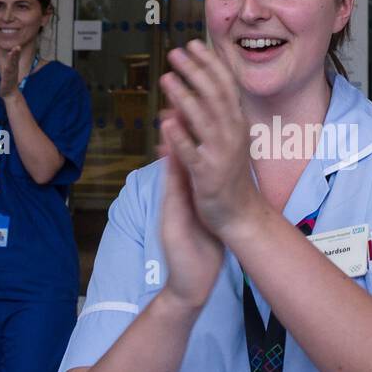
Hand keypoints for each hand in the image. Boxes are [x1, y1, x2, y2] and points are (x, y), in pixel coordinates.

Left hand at [0, 43, 20, 97]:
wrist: (9, 94)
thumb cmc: (9, 82)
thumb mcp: (10, 71)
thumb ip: (11, 63)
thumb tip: (11, 55)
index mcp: (14, 68)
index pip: (15, 59)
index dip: (16, 52)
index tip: (18, 46)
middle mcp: (13, 70)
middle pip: (15, 61)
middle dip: (16, 54)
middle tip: (18, 47)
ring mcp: (10, 75)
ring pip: (12, 66)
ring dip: (12, 61)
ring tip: (13, 55)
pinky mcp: (7, 80)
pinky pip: (7, 74)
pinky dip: (8, 69)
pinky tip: (7, 66)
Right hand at [157, 111, 224, 309]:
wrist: (191, 277)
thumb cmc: (198, 245)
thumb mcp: (200, 214)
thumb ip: (198, 192)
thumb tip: (204, 176)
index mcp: (189, 187)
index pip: (192, 152)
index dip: (195, 129)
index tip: (201, 106)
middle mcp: (180, 189)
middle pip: (180, 149)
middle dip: (181, 122)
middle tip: (181, 94)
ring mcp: (175, 199)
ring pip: (173, 160)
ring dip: (172, 133)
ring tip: (170, 105)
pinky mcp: (172, 211)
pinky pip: (172, 181)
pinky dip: (170, 162)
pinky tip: (167, 144)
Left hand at [158, 39, 262, 238]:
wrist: (241, 214)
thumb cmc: (232, 175)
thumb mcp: (230, 139)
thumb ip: (215, 114)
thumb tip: (198, 89)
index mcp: (237, 123)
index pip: (225, 84)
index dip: (209, 62)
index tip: (194, 44)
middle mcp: (232, 134)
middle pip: (214, 95)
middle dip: (194, 71)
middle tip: (175, 54)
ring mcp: (220, 154)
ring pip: (202, 119)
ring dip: (184, 96)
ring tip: (167, 78)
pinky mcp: (207, 175)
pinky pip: (191, 152)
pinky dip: (180, 137)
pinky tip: (166, 122)